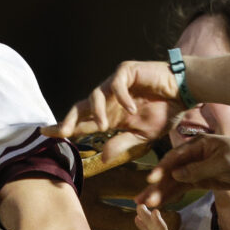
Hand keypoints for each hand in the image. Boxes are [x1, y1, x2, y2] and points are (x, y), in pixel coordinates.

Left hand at [46, 61, 183, 140]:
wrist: (184, 93)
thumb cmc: (164, 112)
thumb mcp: (142, 136)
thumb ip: (122, 144)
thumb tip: (103, 158)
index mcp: (109, 116)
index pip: (81, 122)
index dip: (63, 127)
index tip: (45, 133)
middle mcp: (108, 99)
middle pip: (80, 107)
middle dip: (68, 120)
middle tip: (62, 132)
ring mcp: (116, 84)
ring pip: (95, 95)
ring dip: (96, 112)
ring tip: (103, 126)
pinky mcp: (127, 71)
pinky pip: (117, 84)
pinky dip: (122, 97)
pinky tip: (132, 108)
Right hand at [136, 135, 229, 208]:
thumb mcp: (224, 161)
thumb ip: (200, 169)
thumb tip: (177, 174)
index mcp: (197, 145)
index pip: (174, 158)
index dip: (162, 169)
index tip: (152, 180)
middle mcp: (192, 157)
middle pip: (169, 172)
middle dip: (155, 186)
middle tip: (141, 200)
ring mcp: (195, 169)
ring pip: (173, 182)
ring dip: (160, 193)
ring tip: (144, 205)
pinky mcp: (201, 181)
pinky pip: (182, 189)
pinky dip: (171, 196)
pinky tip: (160, 203)